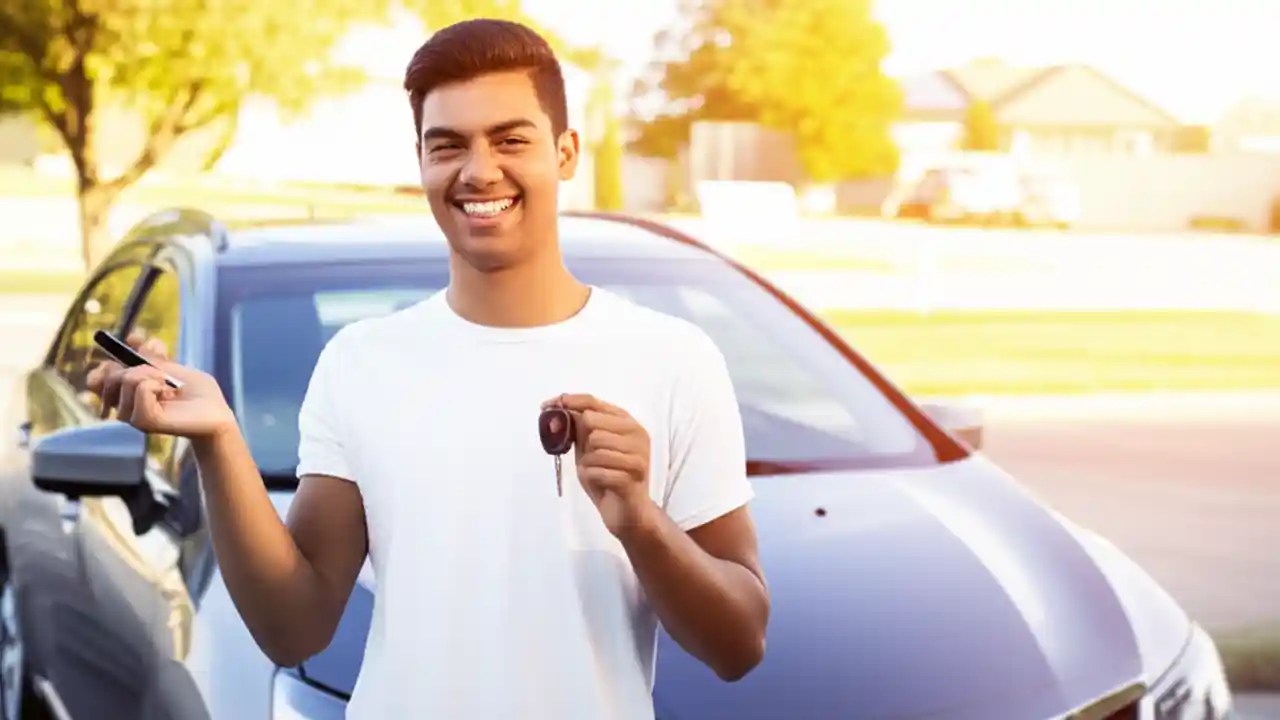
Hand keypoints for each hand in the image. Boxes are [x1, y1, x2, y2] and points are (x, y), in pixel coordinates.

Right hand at [86, 330, 235, 439]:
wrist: (217, 414)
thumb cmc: (197, 393)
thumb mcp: (173, 368)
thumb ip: (151, 357)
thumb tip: (131, 338)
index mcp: (128, 393)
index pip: (98, 378)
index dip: (108, 361)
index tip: (132, 343)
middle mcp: (126, 405)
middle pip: (107, 375)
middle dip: (134, 364)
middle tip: (160, 374)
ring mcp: (134, 415)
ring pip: (126, 379)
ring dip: (151, 373)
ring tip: (168, 385)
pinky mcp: (146, 422)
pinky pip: (141, 390)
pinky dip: (156, 384)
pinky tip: (168, 393)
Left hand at [543, 393, 655, 537]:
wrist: (626, 512)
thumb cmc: (607, 476)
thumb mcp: (589, 448)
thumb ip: (578, 427)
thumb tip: (555, 407)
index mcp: (627, 422)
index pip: (593, 401)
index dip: (568, 402)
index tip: (545, 406)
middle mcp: (637, 433)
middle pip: (591, 421)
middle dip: (584, 442)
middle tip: (591, 458)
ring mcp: (638, 453)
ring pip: (595, 447)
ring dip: (588, 463)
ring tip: (599, 472)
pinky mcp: (634, 475)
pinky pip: (598, 470)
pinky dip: (593, 477)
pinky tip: (602, 483)